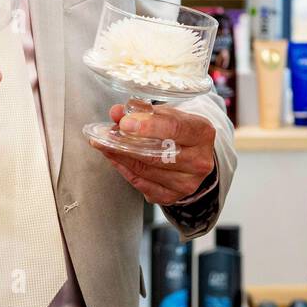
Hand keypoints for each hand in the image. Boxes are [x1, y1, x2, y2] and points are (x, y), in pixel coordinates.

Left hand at [88, 102, 215, 205]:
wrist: (193, 154)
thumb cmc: (179, 131)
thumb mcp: (166, 114)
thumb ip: (141, 111)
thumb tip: (117, 112)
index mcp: (202, 133)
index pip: (175, 129)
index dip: (148, 126)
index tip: (125, 123)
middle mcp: (199, 161)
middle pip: (158, 154)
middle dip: (127, 144)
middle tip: (105, 136)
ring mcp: (187, 182)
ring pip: (147, 171)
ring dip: (121, 157)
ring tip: (105, 145)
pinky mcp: (173, 196)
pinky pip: (143, 185)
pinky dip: (126, 171)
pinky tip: (116, 159)